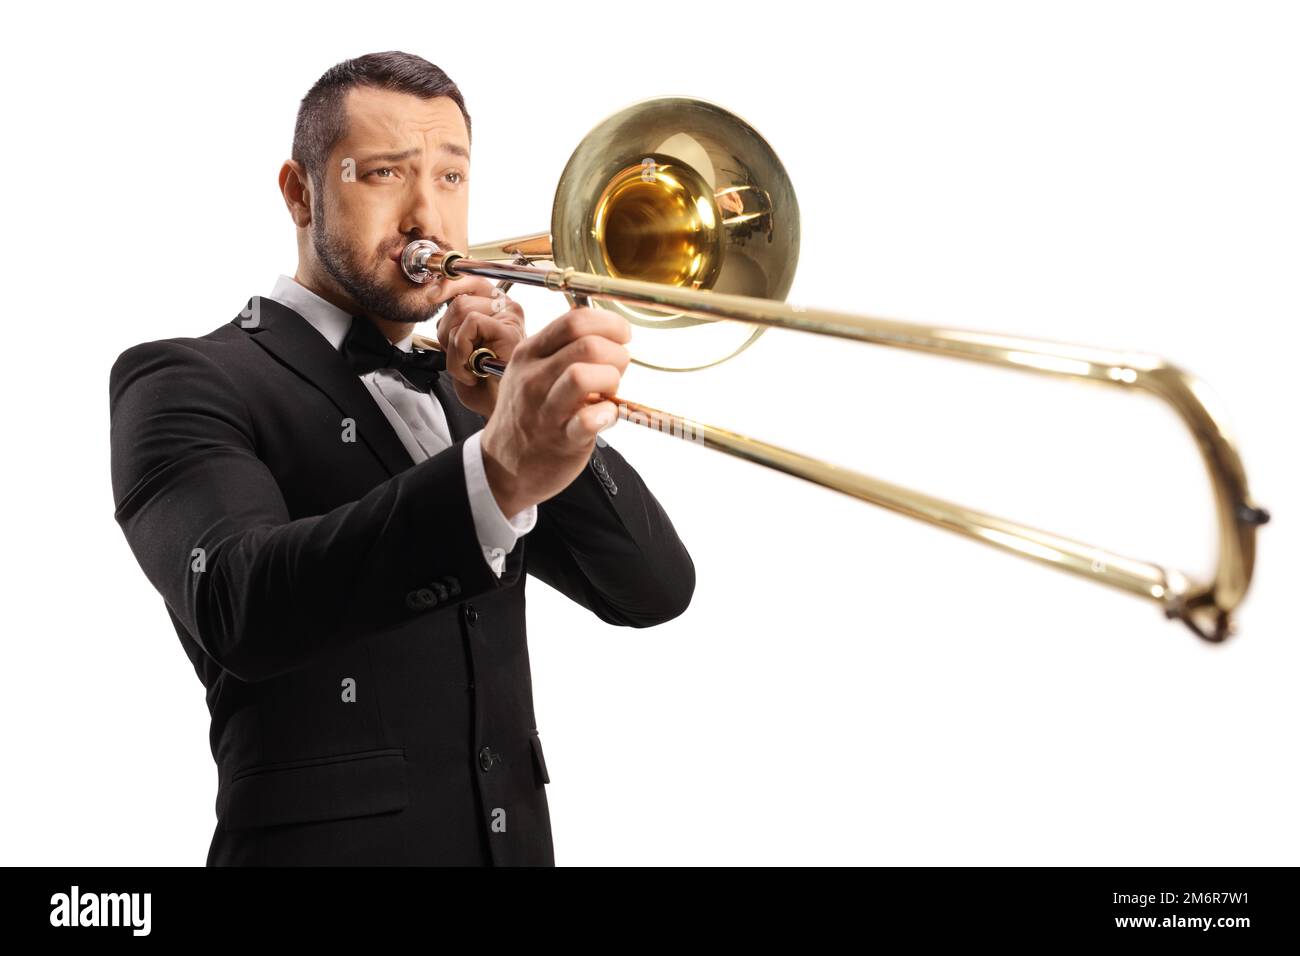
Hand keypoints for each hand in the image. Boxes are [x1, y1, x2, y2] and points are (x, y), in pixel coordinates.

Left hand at [435, 277, 526, 417]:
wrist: (496, 411)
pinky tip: (474, 370)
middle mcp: (508, 309)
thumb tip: (435, 291)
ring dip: (454, 347)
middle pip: (459, 298)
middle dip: (446, 332)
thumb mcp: (459, 346)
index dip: (448, 284)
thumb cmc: (482, 384)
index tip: (431, 295)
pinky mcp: (510, 331)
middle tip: (460, 359)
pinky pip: (469, 324)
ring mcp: (512, 318)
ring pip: (461, 310)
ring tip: (469, 368)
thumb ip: (453, 321)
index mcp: (498, 309)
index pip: (472, 280)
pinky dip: (461, 350)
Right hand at [479, 306, 631, 514]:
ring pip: (585, 376)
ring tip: (608, 393)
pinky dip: (608, 414)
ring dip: (611, 380)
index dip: (609, 323)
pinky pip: (589, 420)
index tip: (622, 335)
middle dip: (617, 354)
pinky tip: (607, 416)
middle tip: (616, 370)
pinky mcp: (562, 440)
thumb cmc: (528, 414)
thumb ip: (561, 350)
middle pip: (588, 345)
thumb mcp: (530, 371)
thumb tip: (606, 334)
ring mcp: (546, 410)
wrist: (504, 466)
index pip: (574, 321)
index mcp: (530, 354)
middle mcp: (534, 378)